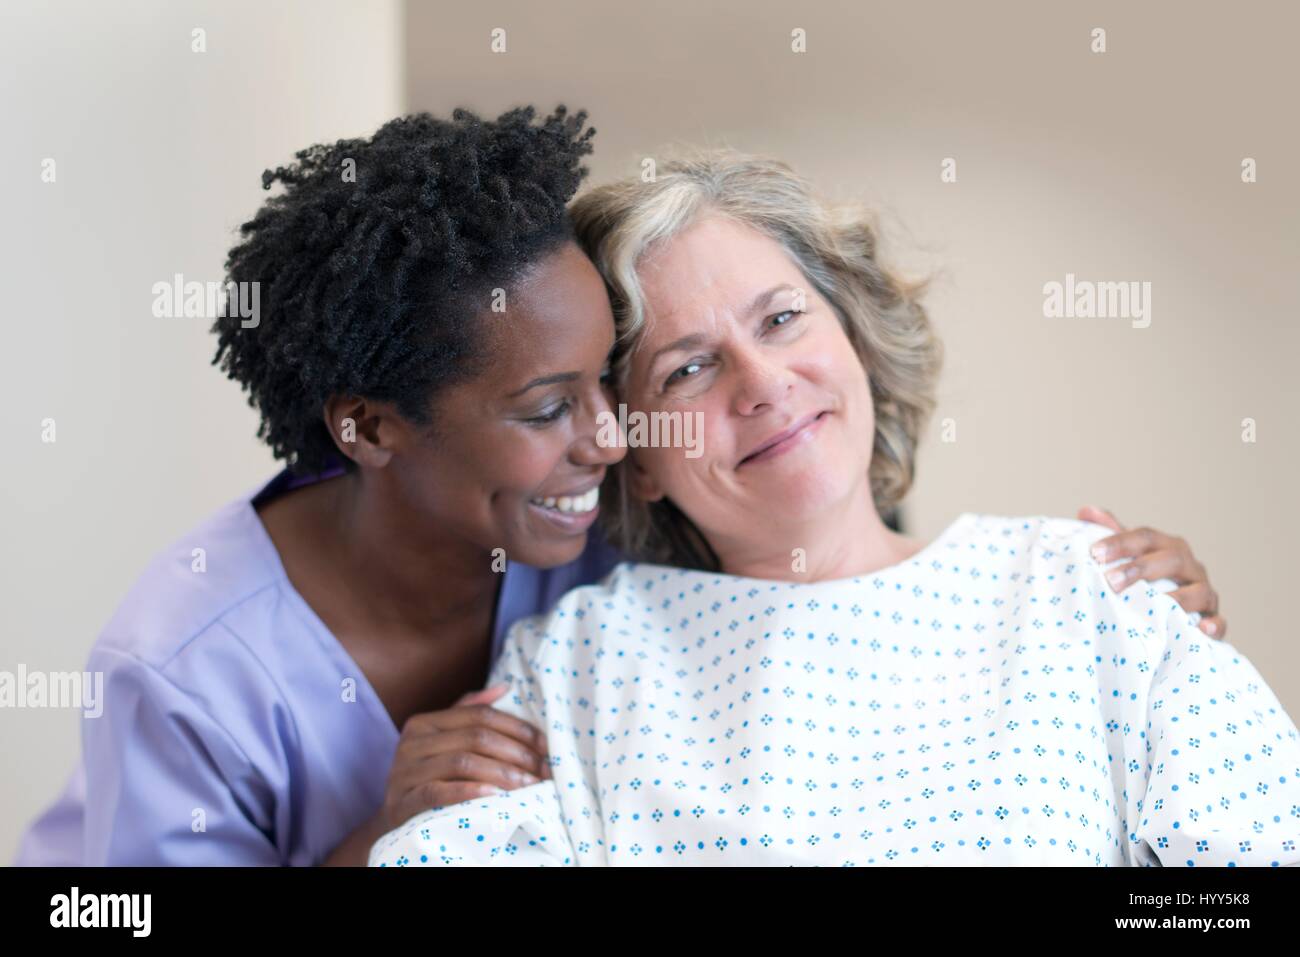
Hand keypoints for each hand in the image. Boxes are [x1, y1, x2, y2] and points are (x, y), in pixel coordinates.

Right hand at [377, 683, 551, 834]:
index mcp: (424, 723)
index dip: (518, 729)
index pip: (481, 716)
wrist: (392, 821)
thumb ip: (469, 714)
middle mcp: (412, 743)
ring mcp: (404, 772)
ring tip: (529, 787)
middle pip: (476, 738)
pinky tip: (494, 795)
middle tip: (544, 771)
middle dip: (518, 754)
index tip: (546, 747)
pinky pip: (438, 792)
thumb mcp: (443, 744)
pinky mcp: (402, 803)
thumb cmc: (428, 778)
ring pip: (462, 762)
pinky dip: (469, 791)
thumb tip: (503, 687)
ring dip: (503, 774)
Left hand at [1078, 506, 1225, 639]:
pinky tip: (1201, 628)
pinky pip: (1219, 621)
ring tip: (1152, 606)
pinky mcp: (1213, 619)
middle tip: (1111, 582)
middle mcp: (1190, 566)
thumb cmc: (1147, 579)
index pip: (1146, 537)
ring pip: (1199, 591)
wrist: (1175, 611)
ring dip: (1176, 599)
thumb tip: (1086, 511)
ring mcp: (1204, 592)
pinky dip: (1214, 624)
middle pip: (1171, 560)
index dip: (1121, 542)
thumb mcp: (1130, 556)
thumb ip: (1112, 534)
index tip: (1094, 553)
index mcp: (1168, 547)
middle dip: (1141, 569)